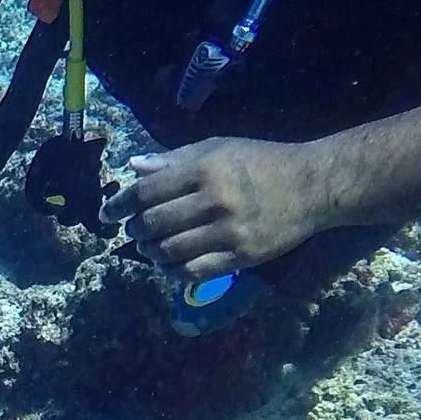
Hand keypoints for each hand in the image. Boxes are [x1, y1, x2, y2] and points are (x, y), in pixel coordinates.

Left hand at [102, 138, 331, 277]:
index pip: (147, 191)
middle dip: (136, 229)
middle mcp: (214, 201)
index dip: (121, 204)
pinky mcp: (241, 257)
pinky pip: (193, 272)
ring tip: (148, 246)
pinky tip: (168, 263)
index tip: (107, 213)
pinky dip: (172, 271)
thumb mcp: (218, 148)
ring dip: (150, 252)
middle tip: (133, 229)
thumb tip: (133, 167)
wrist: (313, 186)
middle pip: (155, 223)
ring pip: (170, 251)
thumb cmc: (262, 161)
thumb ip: (174, 159)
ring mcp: (228, 232)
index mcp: (205, 169)